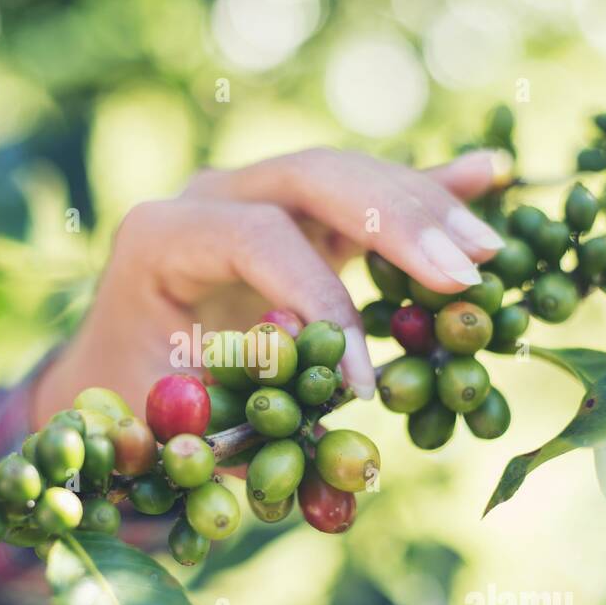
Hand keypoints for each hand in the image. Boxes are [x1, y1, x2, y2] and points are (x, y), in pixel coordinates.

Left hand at [31, 147, 511, 427]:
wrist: (114, 368)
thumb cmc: (132, 399)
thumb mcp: (168, 415)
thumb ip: (244, 416)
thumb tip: (335, 432)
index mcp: (161, 236)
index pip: (258, 237)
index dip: (321, 301)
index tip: (366, 379)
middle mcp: (209, 195)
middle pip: (314, 177)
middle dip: (396, 222)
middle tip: (466, 272)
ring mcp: (255, 193)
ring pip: (349, 176)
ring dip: (425, 208)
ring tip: (492, 252)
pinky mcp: (294, 210)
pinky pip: (363, 192)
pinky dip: (424, 187)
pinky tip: (488, 172)